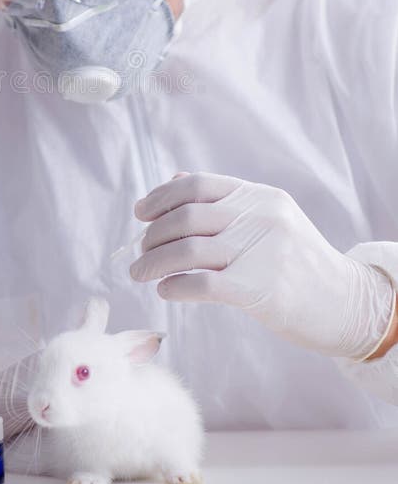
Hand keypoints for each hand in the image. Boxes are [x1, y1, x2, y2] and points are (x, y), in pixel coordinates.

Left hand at [129, 172, 394, 359]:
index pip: (198, 185)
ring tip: (140, 272)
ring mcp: (261, 252)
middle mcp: (260, 217)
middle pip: (186, 216)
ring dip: (153, 261)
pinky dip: (174, 285)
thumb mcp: (270, 218)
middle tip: (139, 251)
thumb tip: (172, 180)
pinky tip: (166, 290)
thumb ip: (223, 199)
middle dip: (152, 234)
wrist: (345, 304)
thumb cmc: (298, 263)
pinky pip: (201, 283)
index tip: (141, 213)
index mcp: (260, 196)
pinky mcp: (259, 289)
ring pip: (187, 249)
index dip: (161, 197)